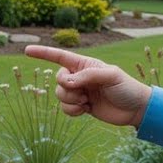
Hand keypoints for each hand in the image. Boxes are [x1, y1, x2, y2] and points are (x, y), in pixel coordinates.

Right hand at [24, 45, 152, 127]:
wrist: (135, 109)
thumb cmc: (126, 88)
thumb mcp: (111, 76)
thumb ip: (88, 76)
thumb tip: (68, 82)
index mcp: (85, 64)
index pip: (60, 57)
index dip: (43, 53)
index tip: (27, 50)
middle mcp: (79, 77)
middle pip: (58, 80)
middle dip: (67, 88)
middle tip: (84, 93)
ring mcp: (80, 92)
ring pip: (60, 96)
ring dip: (71, 101)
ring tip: (87, 103)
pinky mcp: (81, 107)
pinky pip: (65, 109)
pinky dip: (72, 112)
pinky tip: (86, 111)